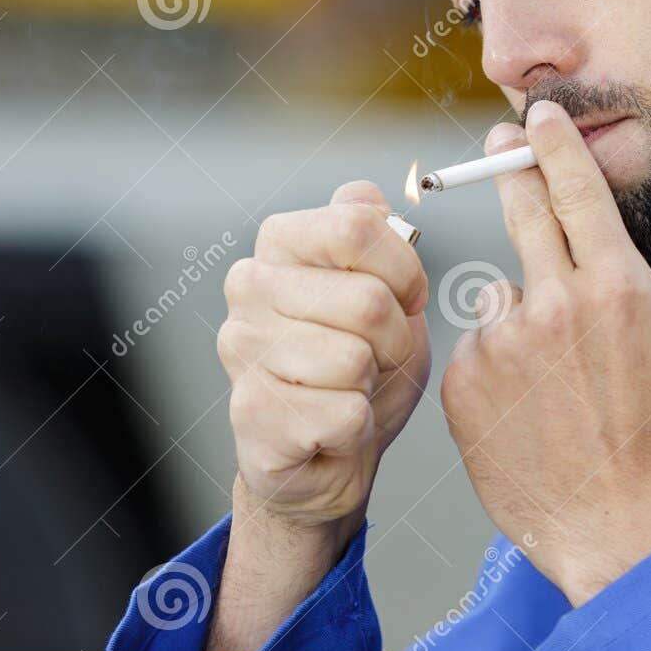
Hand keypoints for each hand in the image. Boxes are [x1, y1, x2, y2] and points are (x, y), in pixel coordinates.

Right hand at [218, 181, 430, 528]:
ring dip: (371, 384)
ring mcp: (243, 348)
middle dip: (394, 337)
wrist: (329, 452)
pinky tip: (332, 425)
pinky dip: (357, 426)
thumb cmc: (360, 364)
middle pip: (367, 299)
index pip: (356, 225)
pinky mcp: (252, 413)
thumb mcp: (385, 287)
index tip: (407, 297)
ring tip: (348, 387)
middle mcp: (249, 287)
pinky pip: (345, 413)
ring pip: (355, 359)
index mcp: (281, 242)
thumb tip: (369, 198)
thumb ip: (380, 234)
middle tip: (376, 355)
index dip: (405, 268)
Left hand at [441, 101, 650, 605]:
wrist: (621, 534)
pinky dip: (504, 366)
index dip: (556, 143)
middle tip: (502, 145)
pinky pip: (482, 350)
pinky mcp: (464, 386)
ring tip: (563, 384)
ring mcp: (501, 346)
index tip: (538, 114)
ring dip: (530, 318)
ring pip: (508, 297)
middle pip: (523, 211)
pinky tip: (536, 410)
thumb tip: (650, 269)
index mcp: (617, 289)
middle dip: (513, 168)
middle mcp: (552, 304)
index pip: (577, 190)